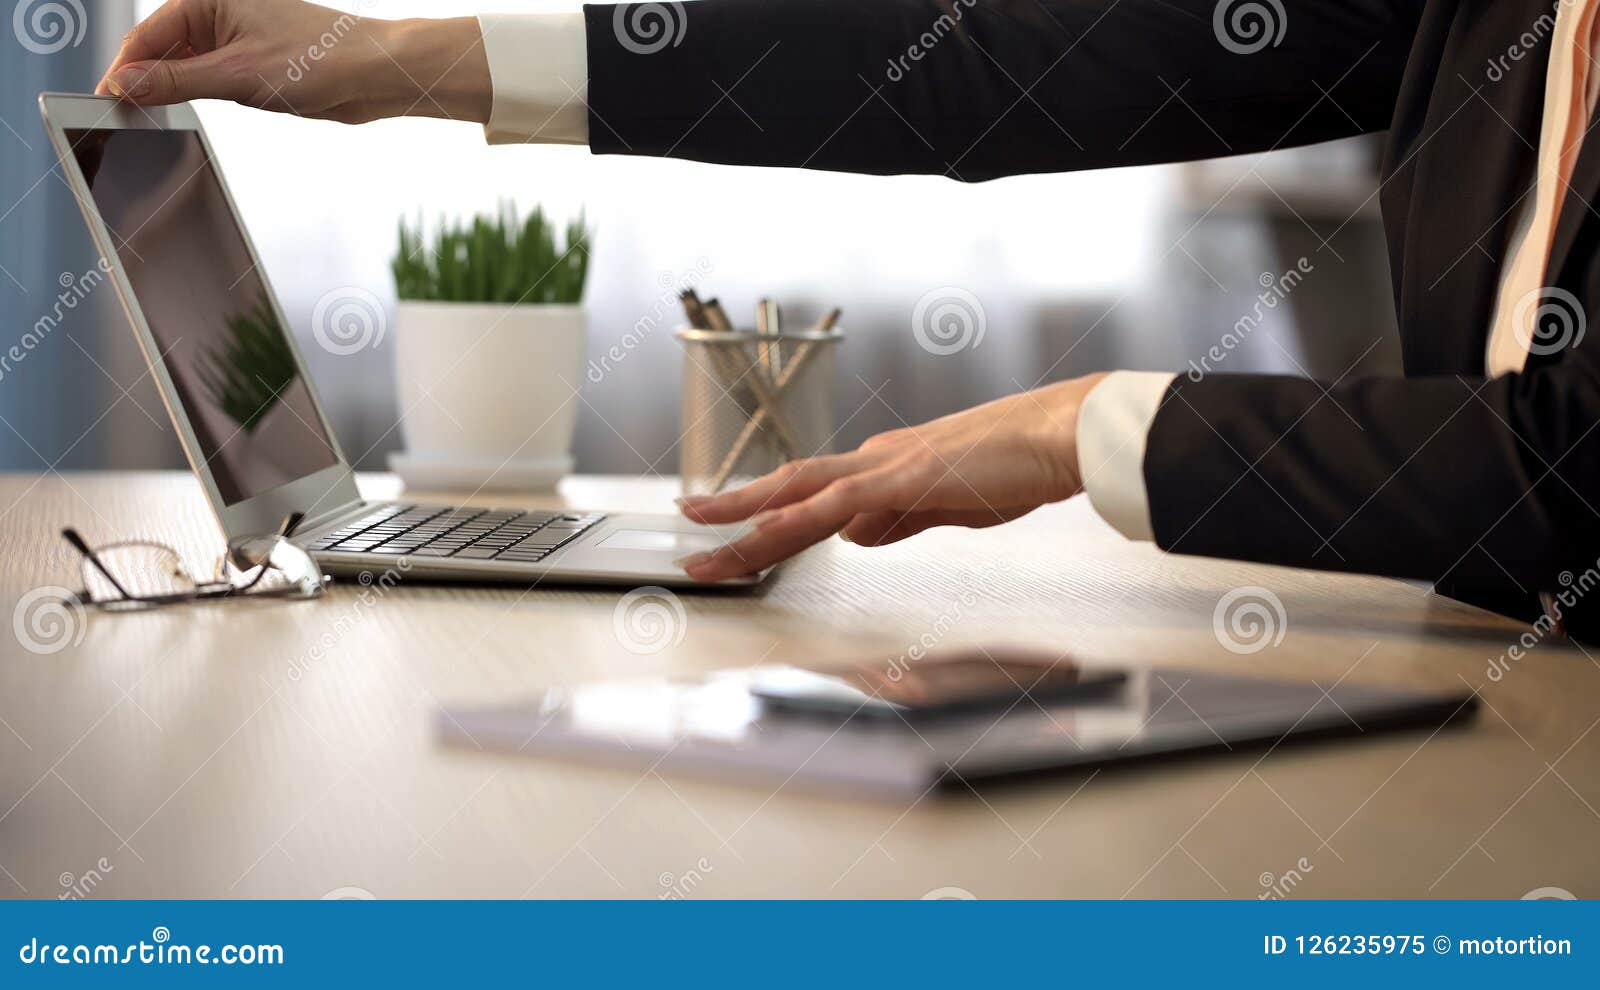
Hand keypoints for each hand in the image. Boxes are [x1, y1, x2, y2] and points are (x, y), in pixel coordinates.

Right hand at [97, 0, 489, 124]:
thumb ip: (177, 81)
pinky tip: (182, 115)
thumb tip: (127, 85)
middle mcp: (218, 12)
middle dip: (143, 82)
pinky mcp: (252, 62)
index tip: (104, 103)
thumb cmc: (319, 58)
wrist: (374, 73)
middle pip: (161, 50)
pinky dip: (195, 95)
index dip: (124, 71)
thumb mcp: (237, 75)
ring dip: (169, 91)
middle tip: (122, 119)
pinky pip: (210, 78)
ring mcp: (236, 38)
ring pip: (185, 67)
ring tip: (147, 121)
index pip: (146, 36)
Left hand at [676, 373, 1109, 580]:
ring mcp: (886, 465)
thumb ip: (900, 520)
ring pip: (800, 494)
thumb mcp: (948, 506)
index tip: (731, 529)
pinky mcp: (906, 477)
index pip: (812, 494)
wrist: (1057, 435)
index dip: (766, 511)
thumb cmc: (1017, 466)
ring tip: (706, 545)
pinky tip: (769, 532)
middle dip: (737, 514)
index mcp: (885, 467)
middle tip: (692, 535)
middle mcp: (874, 460)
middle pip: (789, 488)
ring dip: (750, 522)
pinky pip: (839, 501)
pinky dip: (800, 517)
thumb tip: (858, 538)